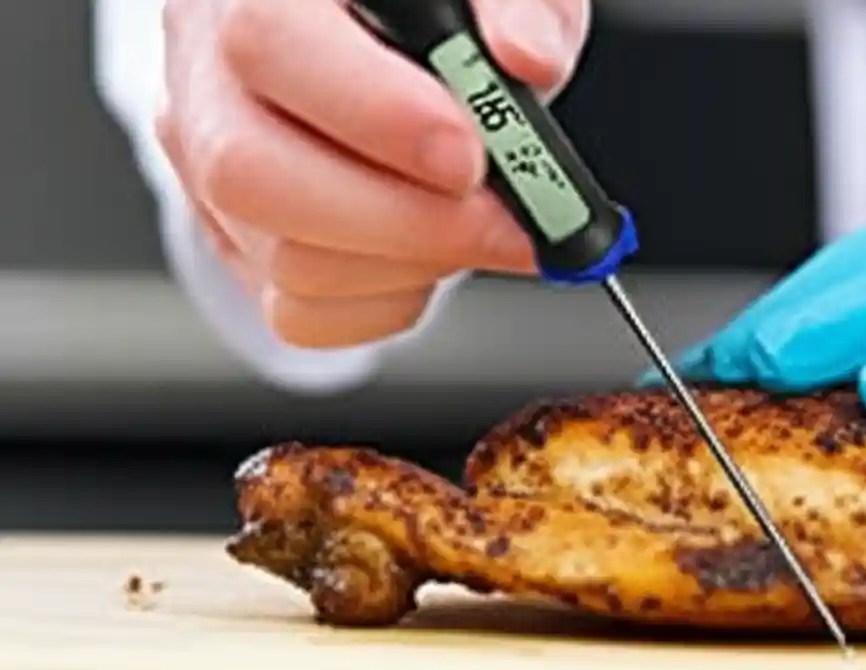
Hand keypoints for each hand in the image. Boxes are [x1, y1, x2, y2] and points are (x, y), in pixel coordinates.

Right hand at [156, 0, 589, 346]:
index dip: (375, 114)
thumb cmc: (436, 10)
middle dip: (407, 219)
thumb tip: (530, 59)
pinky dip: (391, 301)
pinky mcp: (238, 245)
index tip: (471, 157)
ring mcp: (209, 170)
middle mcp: (208, 76)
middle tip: (510, 224)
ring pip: (287, 261)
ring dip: (415, 263)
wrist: (385, 42)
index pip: (272, 44)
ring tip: (485, 227)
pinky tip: (434, 253)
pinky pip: (302, 314)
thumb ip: (520, 2)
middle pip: (253, 174)